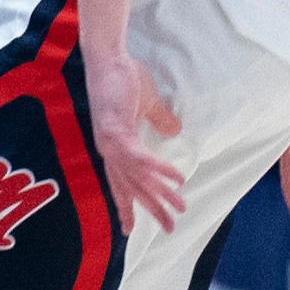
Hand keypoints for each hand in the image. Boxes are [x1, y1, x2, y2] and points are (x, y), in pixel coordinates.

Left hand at [83, 45, 189, 228]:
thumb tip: (174, 130)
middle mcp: (109, 150)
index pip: (120, 183)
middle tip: (168, 229)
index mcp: (113, 146)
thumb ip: (159, 119)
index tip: (128, 230)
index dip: (125, 206)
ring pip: (139, 178)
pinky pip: (141, 159)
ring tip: (180, 208)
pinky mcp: (118, 132)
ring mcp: (111, 143)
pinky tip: (177, 179)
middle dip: (150, 210)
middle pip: (131, 188)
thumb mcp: (147, 103)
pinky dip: (158, 170)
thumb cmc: (124, 77)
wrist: (109, 58)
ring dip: (161, 194)